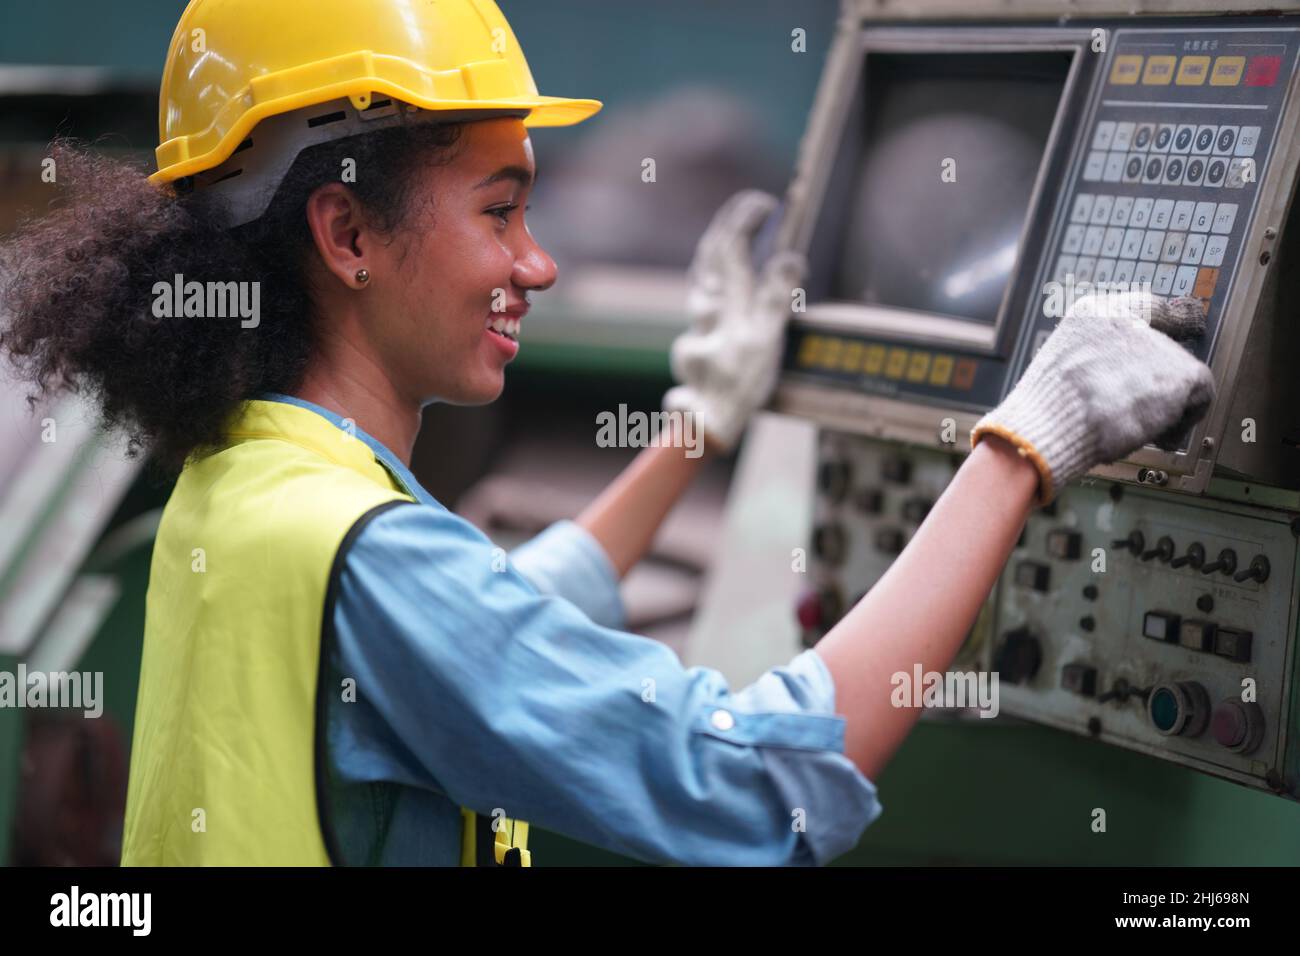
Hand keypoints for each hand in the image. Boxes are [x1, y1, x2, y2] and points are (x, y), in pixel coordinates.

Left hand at [663, 190, 805, 451]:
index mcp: (727, 300)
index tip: (765, 203)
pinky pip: (701, 302)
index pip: (731, 247)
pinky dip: (711, 281)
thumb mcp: (765, 340)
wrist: (707, 423)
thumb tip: (789, 258)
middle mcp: (708, 309)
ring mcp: (698, 327)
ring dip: (715, 250)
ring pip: (702, 277)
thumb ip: (776, 298)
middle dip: (729, 226)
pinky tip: (717, 285)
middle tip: (750, 208)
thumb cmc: (739, 385)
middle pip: (711, 256)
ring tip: (731, 234)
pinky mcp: (695, 344)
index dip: (744, 219)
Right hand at [971, 291, 1214, 503]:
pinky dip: (1184, 419)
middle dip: (1155, 381)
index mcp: (1092, 311)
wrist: (1049, 426)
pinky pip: (1199, 396)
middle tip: (1142, 409)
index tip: (1185, 328)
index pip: (1147, 306)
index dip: (1167, 322)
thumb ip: (1094, 360)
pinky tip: (1160, 435)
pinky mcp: (1178, 374)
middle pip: (1164, 348)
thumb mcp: (1061, 367)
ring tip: (1142, 427)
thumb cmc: (1046, 410)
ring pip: (1179, 375)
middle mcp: (1128, 319)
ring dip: (1165, 404)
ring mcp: (1155, 345)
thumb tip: (1121, 379)